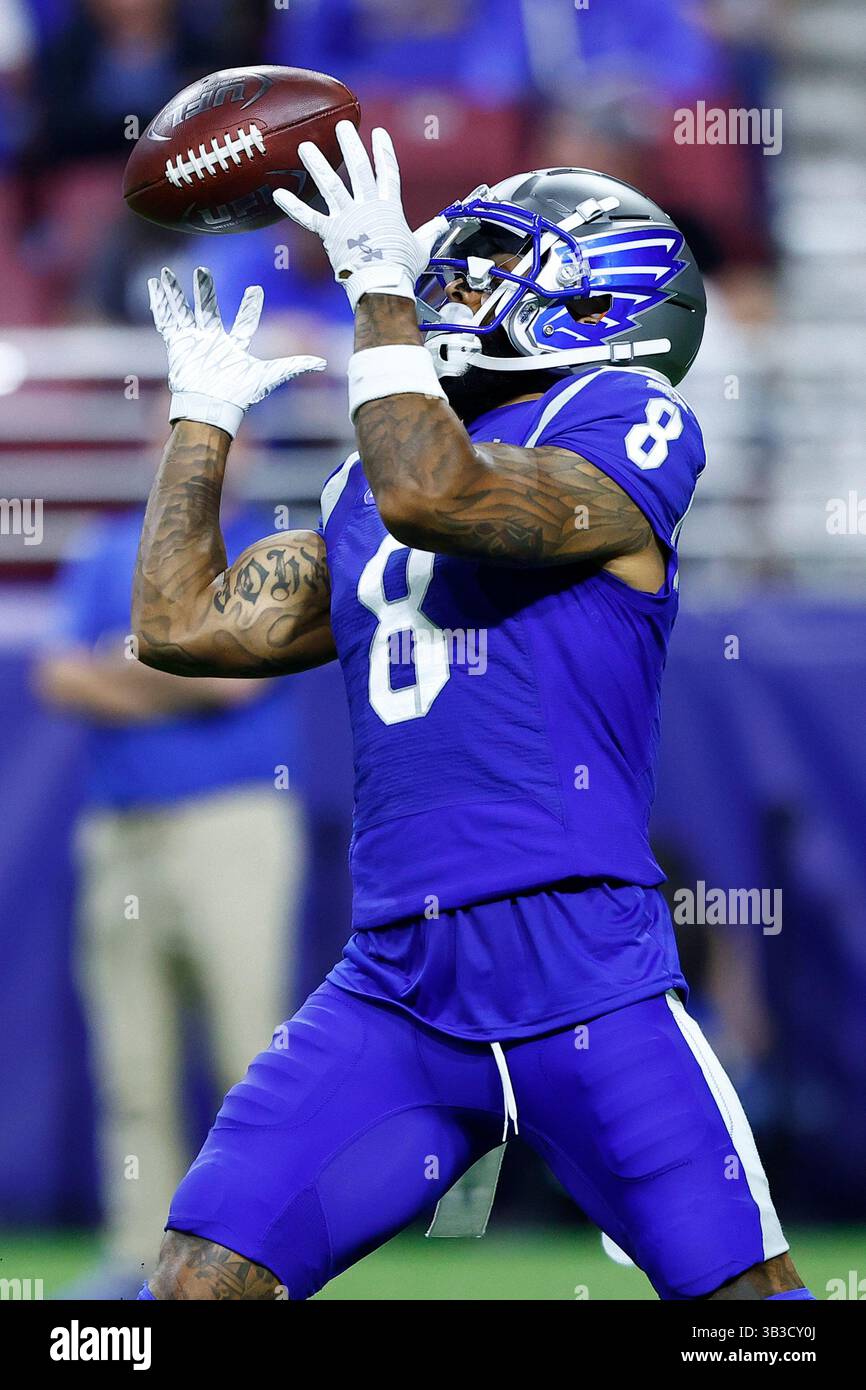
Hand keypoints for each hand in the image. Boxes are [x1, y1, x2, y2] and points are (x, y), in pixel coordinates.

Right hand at [148, 266, 325, 437]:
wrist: (211, 406)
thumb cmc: (238, 394)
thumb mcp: (270, 375)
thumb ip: (294, 366)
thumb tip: (325, 362)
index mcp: (234, 346)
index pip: (244, 322)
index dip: (251, 307)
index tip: (257, 290)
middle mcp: (212, 340)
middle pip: (207, 308)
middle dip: (205, 289)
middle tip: (203, 270)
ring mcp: (192, 340)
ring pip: (182, 309)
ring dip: (175, 291)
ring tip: (165, 272)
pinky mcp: (176, 343)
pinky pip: (165, 318)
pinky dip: (158, 302)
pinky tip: (154, 285)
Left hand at [273, 122, 446, 311]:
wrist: (383, 285)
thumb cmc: (402, 269)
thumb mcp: (421, 247)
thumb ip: (429, 231)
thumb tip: (444, 224)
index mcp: (389, 208)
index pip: (388, 172)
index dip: (384, 152)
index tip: (379, 133)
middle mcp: (367, 207)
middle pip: (357, 169)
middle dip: (350, 144)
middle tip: (342, 125)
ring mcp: (347, 218)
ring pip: (330, 185)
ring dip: (317, 164)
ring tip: (305, 146)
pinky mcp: (330, 233)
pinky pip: (308, 217)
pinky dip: (292, 206)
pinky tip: (277, 193)